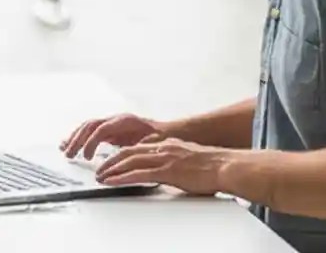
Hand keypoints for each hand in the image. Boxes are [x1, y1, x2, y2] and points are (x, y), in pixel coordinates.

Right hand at [60, 113, 166, 159]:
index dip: (92, 142)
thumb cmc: (161, 137)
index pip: (102, 129)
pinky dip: (80, 139)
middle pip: (90, 125)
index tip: (87, 157)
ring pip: (88, 127)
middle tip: (68, 154)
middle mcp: (116, 119)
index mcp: (125, 121)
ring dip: (75, 138)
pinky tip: (71, 147)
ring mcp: (112, 124)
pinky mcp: (110, 131)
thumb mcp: (154, 142)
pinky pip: (91, 132)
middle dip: (77, 140)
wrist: (167, 131)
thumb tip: (136, 150)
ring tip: (64, 150)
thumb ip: (143, 145)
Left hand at [94, 138, 230, 194]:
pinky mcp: (166, 171)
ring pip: (130, 160)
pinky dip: (121, 177)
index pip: (139, 147)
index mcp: (169, 145)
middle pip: (129, 151)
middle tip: (100, 169)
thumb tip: (170, 171)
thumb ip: (176, 162)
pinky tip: (112, 181)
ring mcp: (164, 158)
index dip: (122, 154)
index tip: (112, 161)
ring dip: (112, 169)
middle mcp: (164, 148)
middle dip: (111, 161)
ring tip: (100, 176)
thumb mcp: (189, 159)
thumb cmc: (213, 166)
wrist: (225, 166)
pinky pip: (138, 174)